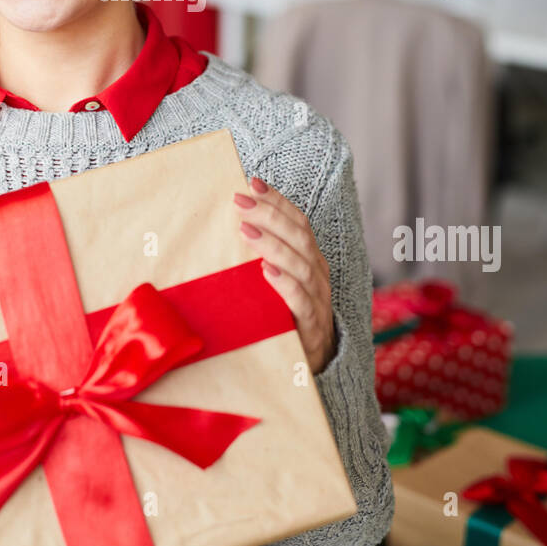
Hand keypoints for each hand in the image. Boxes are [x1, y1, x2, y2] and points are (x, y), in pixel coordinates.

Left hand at [233, 177, 336, 375]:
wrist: (310, 363)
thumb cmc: (286, 314)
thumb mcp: (274, 282)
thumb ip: (259, 257)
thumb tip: (228, 226)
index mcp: (310, 258)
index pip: (297, 221)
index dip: (277, 200)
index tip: (252, 182)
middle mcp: (317, 273)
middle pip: (299, 237)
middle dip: (270, 215)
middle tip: (239, 201)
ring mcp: (318, 299)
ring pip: (302, 265)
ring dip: (273, 245)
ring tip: (247, 230)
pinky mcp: (311, 327)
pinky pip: (301, 302)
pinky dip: (285, 284)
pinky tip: (266, 272)